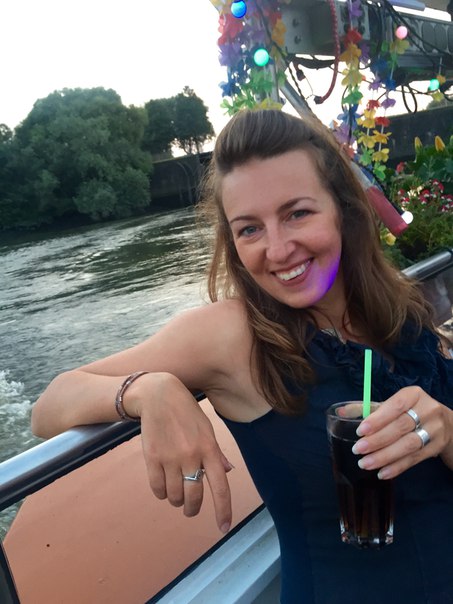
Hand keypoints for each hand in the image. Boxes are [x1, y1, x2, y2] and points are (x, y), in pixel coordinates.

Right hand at [127, 372, 232, 533]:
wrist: (159, 395)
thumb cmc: (186, 412)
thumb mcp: (207, 429)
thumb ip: (216, 453)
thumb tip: (227, 472)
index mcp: (209, 448)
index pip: (221, 486)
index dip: (223, 510)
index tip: (224, 527)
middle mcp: (191, 456)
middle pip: (193, 497)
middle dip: (192, 509)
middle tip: (190, 508)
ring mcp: (170, 458)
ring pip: (174, 496)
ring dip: (176, 500)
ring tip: (176, 492)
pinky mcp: (152, 458)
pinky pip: (157, 488)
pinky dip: (161, 493)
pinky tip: (163, 486)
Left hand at [352, 386, 452, 477]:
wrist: (445, 423)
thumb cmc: (410, 411)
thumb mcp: (392, 405)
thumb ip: (367, 409)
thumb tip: (340, 412)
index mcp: (414, 395)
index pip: (395, 406)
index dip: (378, 419)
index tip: (360, 431)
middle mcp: (428, 410)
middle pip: (401, 427)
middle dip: (378, 440)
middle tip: (358, 450)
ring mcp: (435, 430)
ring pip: (408, 445)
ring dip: (385, 456)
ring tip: (365, 463)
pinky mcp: (436, 447)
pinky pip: (415, 459)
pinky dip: (397, 467)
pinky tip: (382, 472)